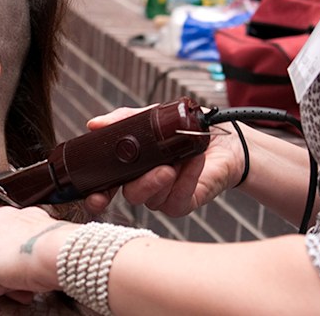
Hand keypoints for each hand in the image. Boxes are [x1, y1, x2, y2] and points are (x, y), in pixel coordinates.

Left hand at [0, 206, 76, 300]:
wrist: (53, 250)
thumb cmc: (56, 248)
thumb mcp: (43, 240)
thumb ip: (29, 244)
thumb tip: (26, 262)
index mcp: (15, 214)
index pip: (7, 241)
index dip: (17, 261)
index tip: (29, 270)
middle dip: (5, 270)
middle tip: (23, 282)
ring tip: (20, 282)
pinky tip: (11, 282)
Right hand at [82, 106, 246, 216]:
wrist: (225, 137)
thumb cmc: (188, 128)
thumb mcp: (153, 117)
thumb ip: (125, 120)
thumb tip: (95, 124)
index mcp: (132, 168)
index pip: (108, 187)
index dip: (98, 196)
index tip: (95, 196)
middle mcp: (145, 184)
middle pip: (130, 195)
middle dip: (135, 188)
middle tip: (138, 176)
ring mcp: (164, 195)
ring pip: (152, 200)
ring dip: (160, 180)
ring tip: (172, 162)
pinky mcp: (185, 202)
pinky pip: (177, 200)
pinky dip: (185, 179)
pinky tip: (192, 162)